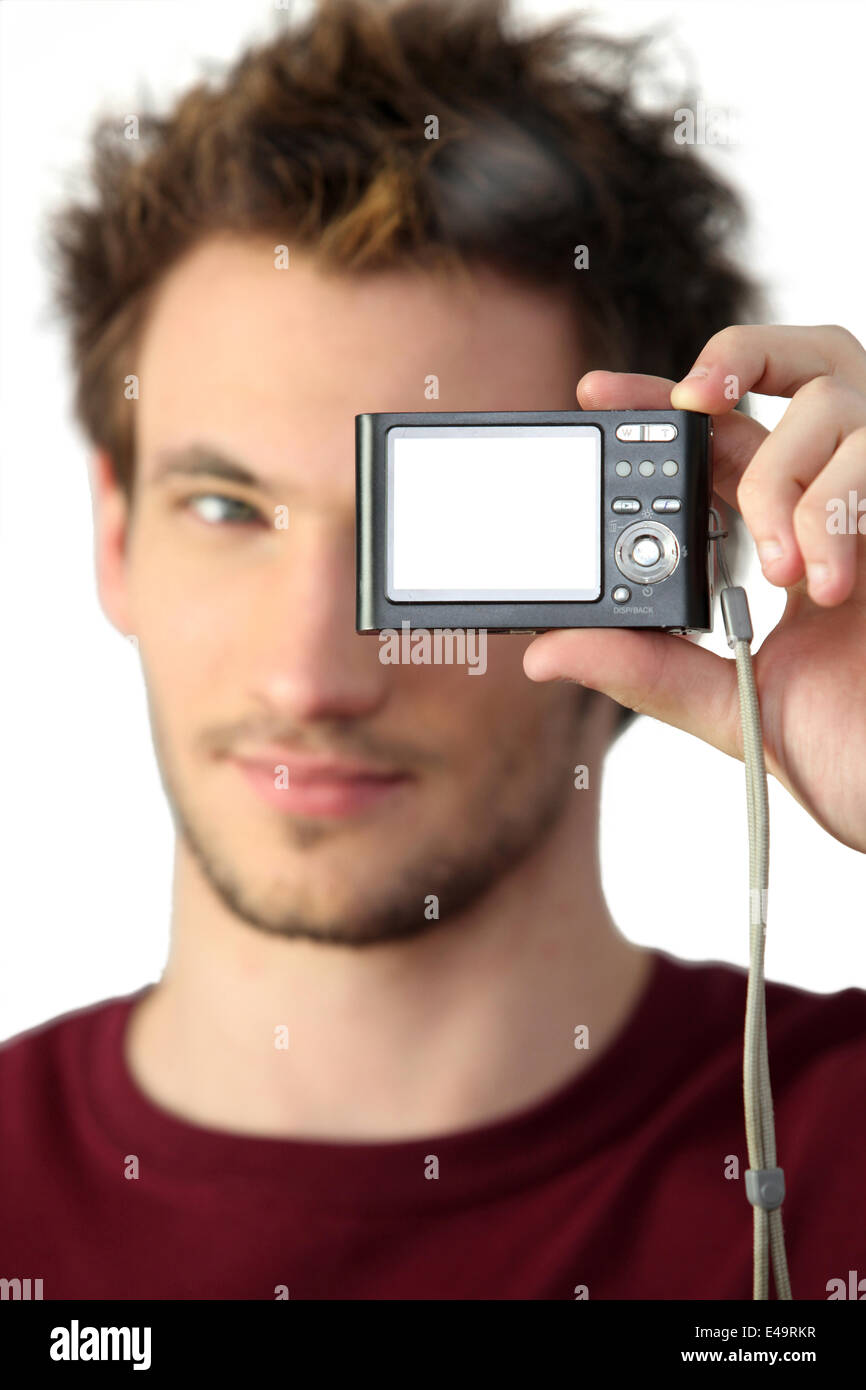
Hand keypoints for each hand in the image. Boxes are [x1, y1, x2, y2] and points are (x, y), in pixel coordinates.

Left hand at [523, 325, 865, 852]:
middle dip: (733, 363)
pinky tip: (828, 582)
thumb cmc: (855, 756)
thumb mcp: (735, 709)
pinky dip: (837, 506)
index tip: (597, 394)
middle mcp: (844, 510)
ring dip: (785, 478)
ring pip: (837, 402)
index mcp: (794, 543)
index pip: (724, 445)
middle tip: (688, 400)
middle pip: (797, 373)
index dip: (663, 406)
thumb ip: (651, 672)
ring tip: (780, 570)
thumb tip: (545, 652)